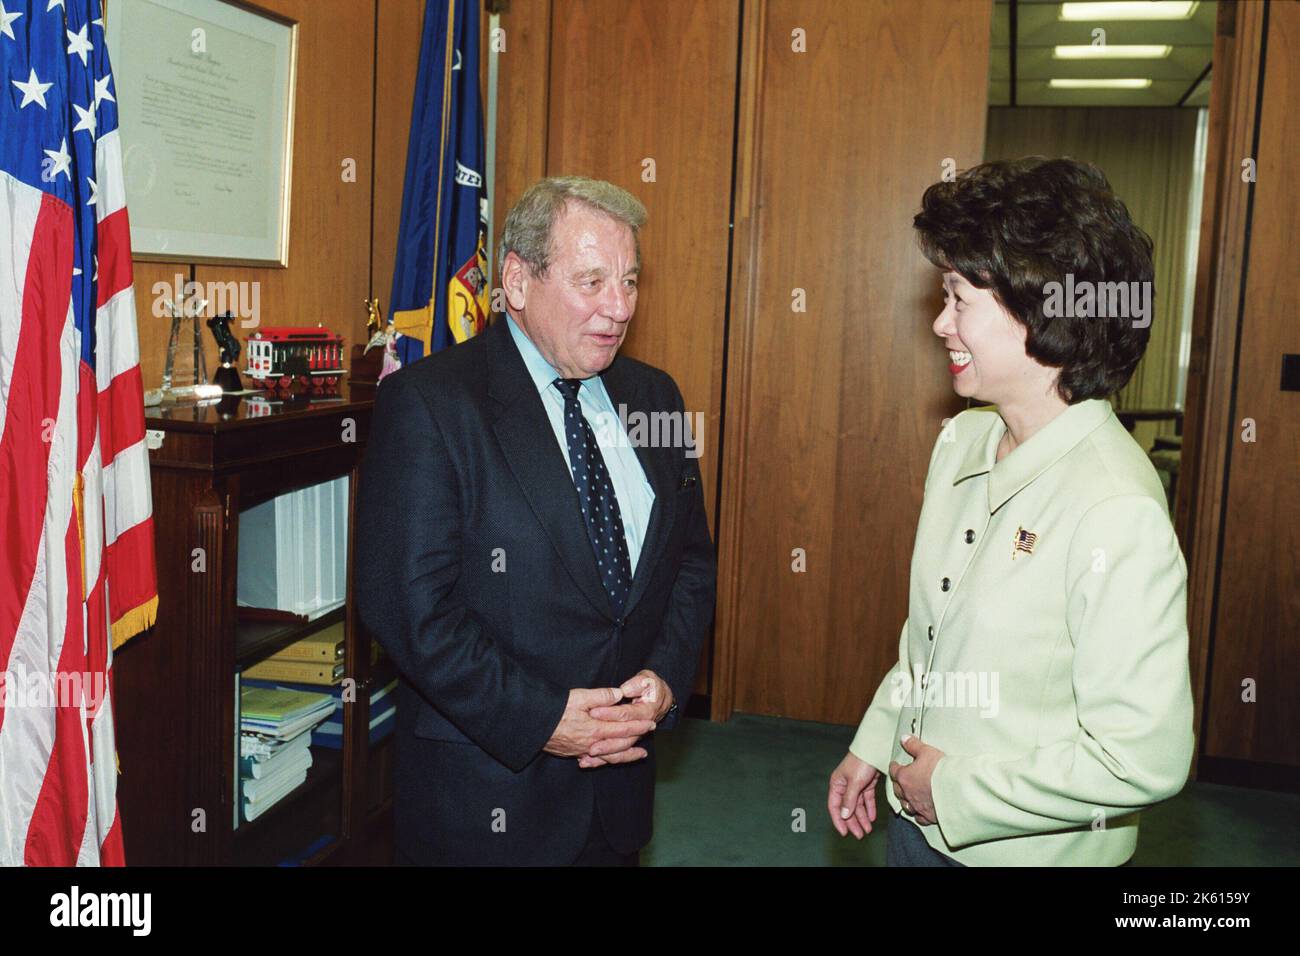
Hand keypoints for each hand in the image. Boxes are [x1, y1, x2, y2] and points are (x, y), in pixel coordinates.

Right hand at [542, 687, 657, 763]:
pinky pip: (594, 761)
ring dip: (626, 755)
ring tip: (638, 755)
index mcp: (596, 729)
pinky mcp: (572, 753)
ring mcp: (581, 751)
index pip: (623, 728)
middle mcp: (591, 744)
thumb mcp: (579, 697)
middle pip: (620, 745)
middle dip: (636, 739)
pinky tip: (606, 759)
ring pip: (609, 756)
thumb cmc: (554, 709)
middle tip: (649, 734)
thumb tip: (619, 694)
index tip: (651, 723)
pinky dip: (604, 761)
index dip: (638, 726)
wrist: (531, 725)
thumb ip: (601, 696)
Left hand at [581, 670, 672, 768]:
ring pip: (620, 749)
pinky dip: (602, 760)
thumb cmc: (651, 686)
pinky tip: (586, 762)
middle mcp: (641, 728)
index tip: (594, 711)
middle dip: (605, 739)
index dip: (610, 713)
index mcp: (646, 712)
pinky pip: (616, 755)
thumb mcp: (648, 680)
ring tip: (588, 755)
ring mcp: (634, 736)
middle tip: (588, 738)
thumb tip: (625, 690)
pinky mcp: (627, 740)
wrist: (660, 698)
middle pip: (622, 736)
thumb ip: (637, 684)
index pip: (626, 714)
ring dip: (604, 753)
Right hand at [828, 750, 879, 838]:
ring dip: (862, 818)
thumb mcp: (855, 782)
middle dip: (853, 822)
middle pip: (847, 808)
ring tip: (868, 830)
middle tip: (859, 835)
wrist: (875, 748)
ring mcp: (856, 785)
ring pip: (857, 806)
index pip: (834, 806)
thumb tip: (844, 815)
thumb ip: (849, 800)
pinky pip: (866, 799)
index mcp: (837, 784)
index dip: (838, 820)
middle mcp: (845, 786)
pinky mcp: (866, 783)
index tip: (844, 833)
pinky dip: (869, 808)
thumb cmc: (861, 762)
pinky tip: (872, 818)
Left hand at [888, 734, 944, 825]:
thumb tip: (904, 739)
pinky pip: (919, 818)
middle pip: (897, 789)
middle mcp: (908, 793)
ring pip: (905, 804)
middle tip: (899, 780)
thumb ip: (914, 745)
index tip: (895, 765)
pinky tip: (919, 813)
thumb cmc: (941, 770)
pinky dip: (918, 814)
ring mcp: (917, 806)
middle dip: (898, 784)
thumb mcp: (927, 752)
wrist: (957, 789)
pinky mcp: (928, 815)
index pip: (894, 771)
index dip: (894, 767)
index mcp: (905, 776)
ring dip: (905, 800)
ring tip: (907, 797)